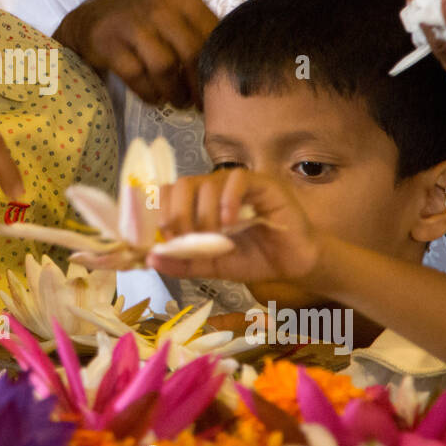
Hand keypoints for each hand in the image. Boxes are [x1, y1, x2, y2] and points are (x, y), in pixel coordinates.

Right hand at [52, 0, 217, 107]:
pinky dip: (149, 93)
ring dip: (174, 91)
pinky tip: (154, 97)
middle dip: (197, 84)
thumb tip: (228, 63)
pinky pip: (137, 76)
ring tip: (178, 101)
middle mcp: (159, 5)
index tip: (218, 86)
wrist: (90, 17)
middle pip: (191, 53)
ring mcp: (132, 23)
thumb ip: (198, 30)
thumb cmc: (142, 19)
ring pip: (165, 67)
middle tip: (200, 103)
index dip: (216, 65)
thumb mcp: (172, 13)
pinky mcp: (109, 43)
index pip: (211, 34)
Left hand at [147, 169, 318, 283]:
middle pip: (183, 184)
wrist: (294, 264)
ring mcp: (239, 185)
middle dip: (177, 213)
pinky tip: (230, 222)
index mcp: (200, 204)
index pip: (169, 192)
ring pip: (207, 183)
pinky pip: (238, 180)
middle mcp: (216, 189)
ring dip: (203, 213)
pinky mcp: (263, 184)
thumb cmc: (254, 259)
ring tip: (214, 237)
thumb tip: (151, 260)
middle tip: (185, 237)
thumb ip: (183, 262)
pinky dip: (228, 200)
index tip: (165, 238)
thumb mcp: (212, 266)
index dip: (161, 212)